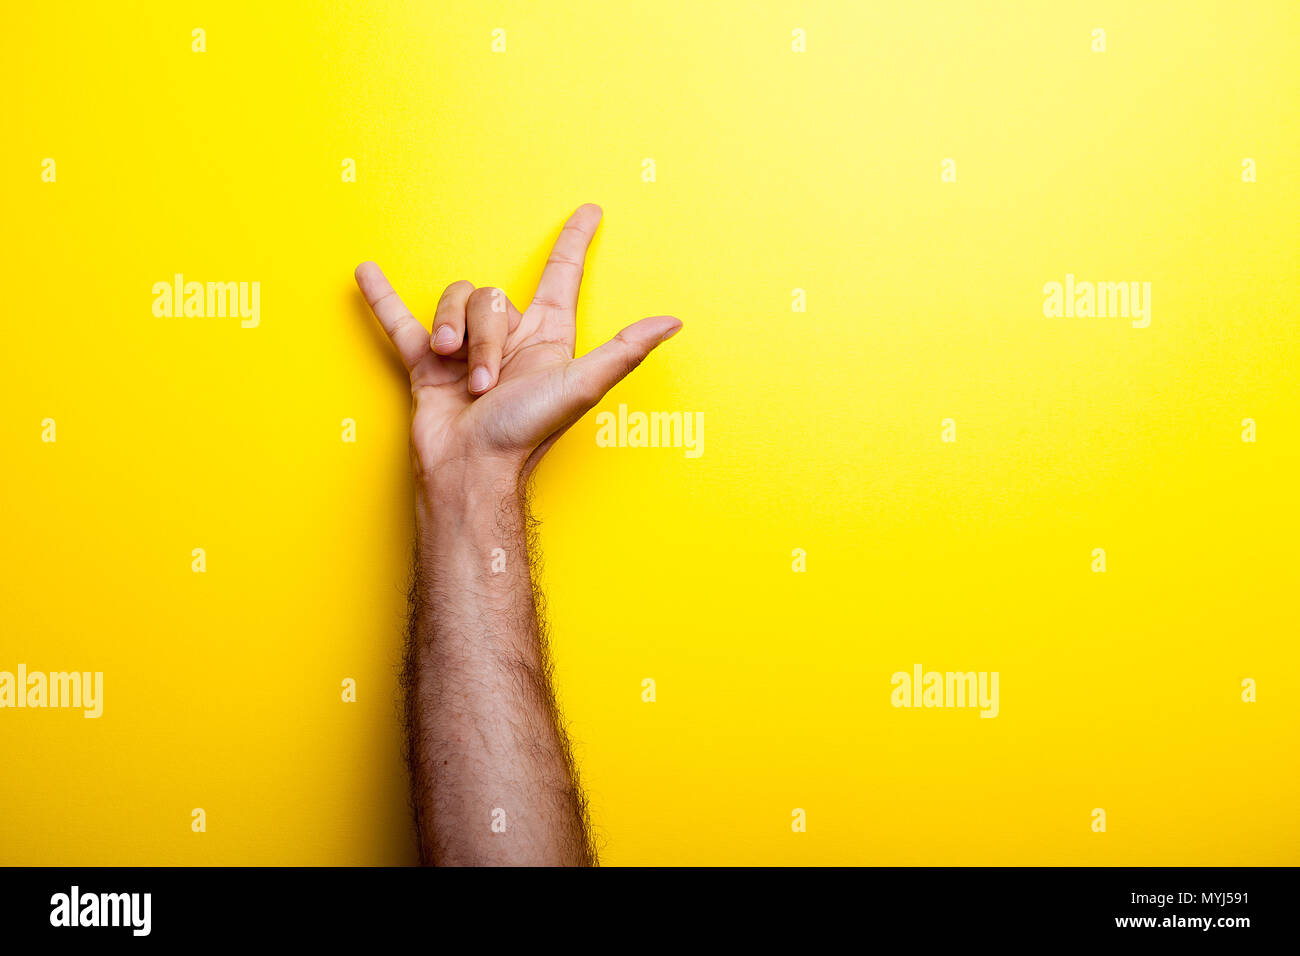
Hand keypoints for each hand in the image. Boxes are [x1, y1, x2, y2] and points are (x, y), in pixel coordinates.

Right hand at [356, 204, 681, 484]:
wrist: (469, 469)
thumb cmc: (525, 434)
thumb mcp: (581, 386)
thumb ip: (624, 350)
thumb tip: (673, 321)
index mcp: (547, 339)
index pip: (562, 277)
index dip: (576, 243)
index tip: (590, 212)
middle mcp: (509, 339)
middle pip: (491, 295)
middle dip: (485, 333)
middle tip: (486, 381)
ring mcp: (466, 349)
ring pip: (454, 303)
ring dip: (453, 337)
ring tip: (458, 378)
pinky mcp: (427, 361)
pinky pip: (401, 318)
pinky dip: (383, 297)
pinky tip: (366, 272)